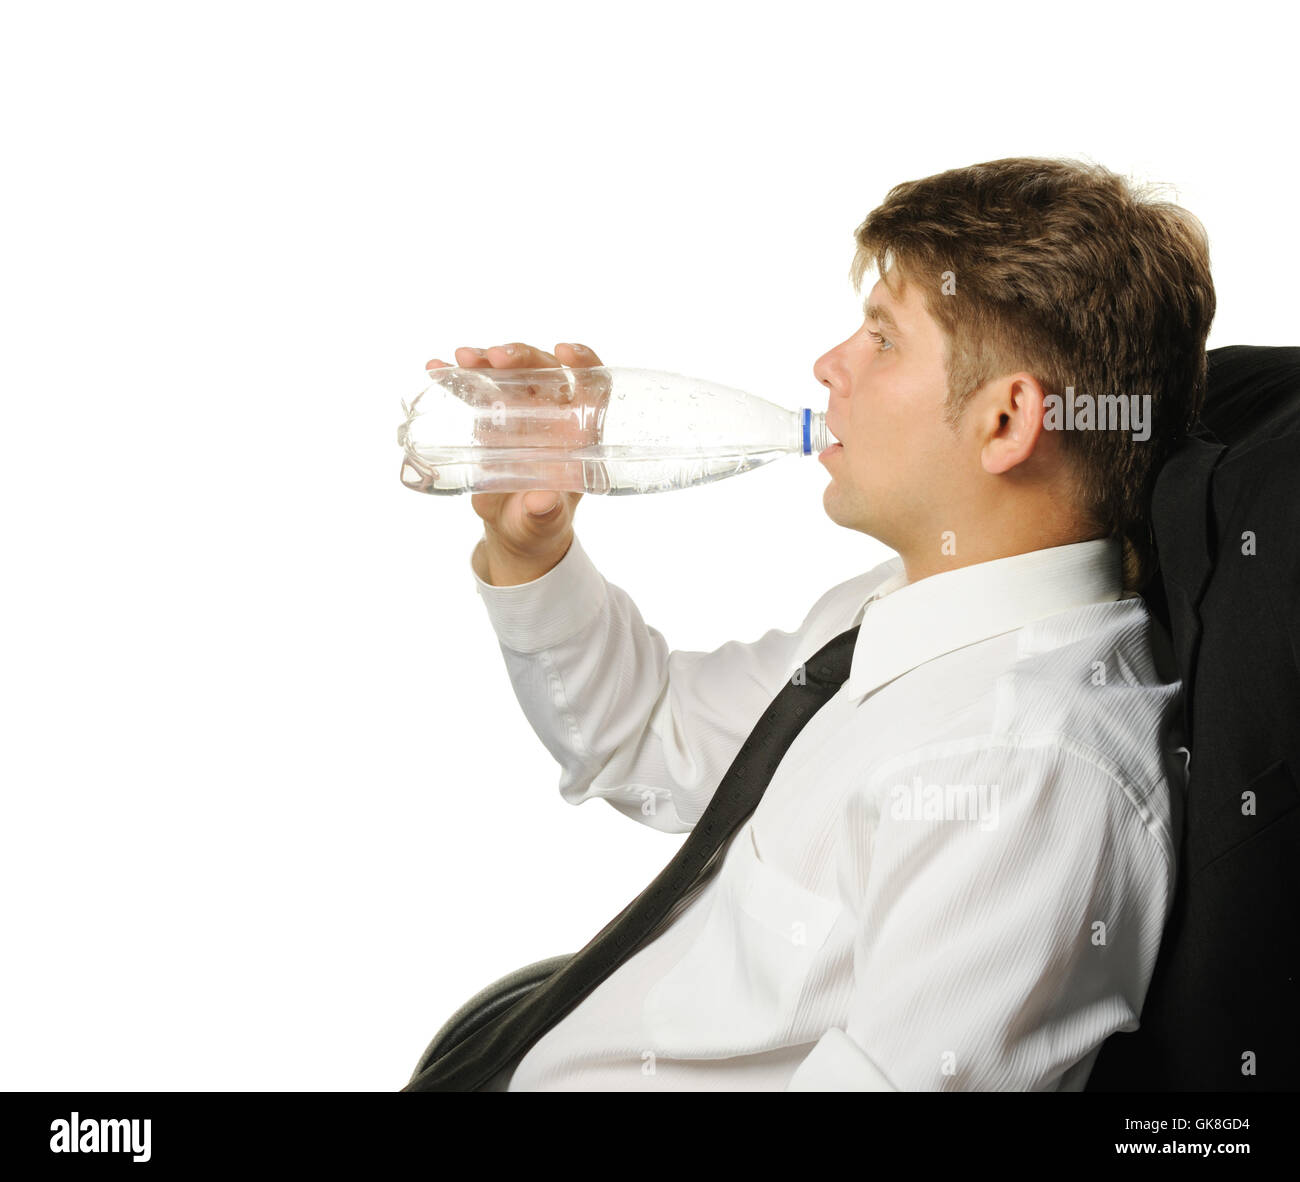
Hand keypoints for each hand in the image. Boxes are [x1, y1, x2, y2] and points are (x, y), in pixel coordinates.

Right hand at [426, 342, 607, 585]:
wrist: (512, 530)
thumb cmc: (539, 526)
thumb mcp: (542, 523)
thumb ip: (544, 514)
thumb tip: (542, 502)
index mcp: (579, 434)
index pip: (591, 386)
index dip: (583, 363)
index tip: (564, 353)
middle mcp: (553, 415)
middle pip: (544, 371)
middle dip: (522, 357)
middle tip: (497, 358)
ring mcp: (520, 413)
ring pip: (508, 373)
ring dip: (486, 359)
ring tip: (463, 358)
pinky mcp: (491, 417)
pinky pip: (476, 390)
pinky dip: (456, 377)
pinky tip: (438, 369)